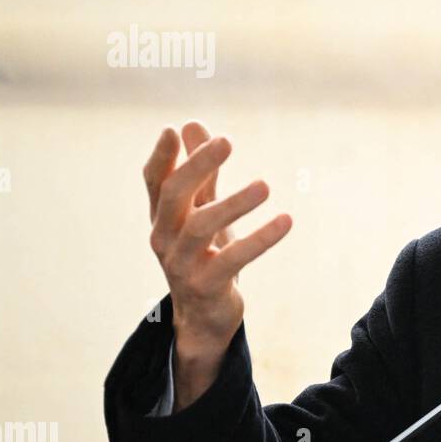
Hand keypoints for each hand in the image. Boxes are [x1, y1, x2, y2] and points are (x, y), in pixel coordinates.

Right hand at [143, 121, 291, 407]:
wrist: (204, 316)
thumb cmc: (204, 255)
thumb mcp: (201, 212)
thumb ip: (201, 173)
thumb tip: (193, 125)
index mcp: (162, 218)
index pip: (154, 181)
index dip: (161, 156)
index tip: (173, 129)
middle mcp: (165, 238)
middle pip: (173, 196)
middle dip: (197, 166)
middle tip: (226, 141)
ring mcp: (182, 264)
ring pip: (201, 227)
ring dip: (234, 203)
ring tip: (265, 186)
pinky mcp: (206, 286)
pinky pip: (233, 259)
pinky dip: (261, 239)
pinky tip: (286, 221)